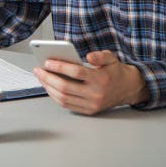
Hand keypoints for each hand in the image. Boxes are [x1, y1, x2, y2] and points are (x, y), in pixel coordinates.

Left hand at [32, 50, 148, 114]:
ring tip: (41, 78)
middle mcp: (95, 94)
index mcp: (100, 79)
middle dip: (48, 78)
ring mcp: (91, 104)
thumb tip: (88, 56)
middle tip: (38, 70)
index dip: (59, 67)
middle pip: (65, 87)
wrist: (128, 89)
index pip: (76, 72)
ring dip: (48, 88)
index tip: (47, 62)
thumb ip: (99, 55)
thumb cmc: (115, 72)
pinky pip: (67, 105)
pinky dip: (55, 97)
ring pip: (63, 98)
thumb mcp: (111, 58)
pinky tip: (49, 87)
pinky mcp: (88, 111)